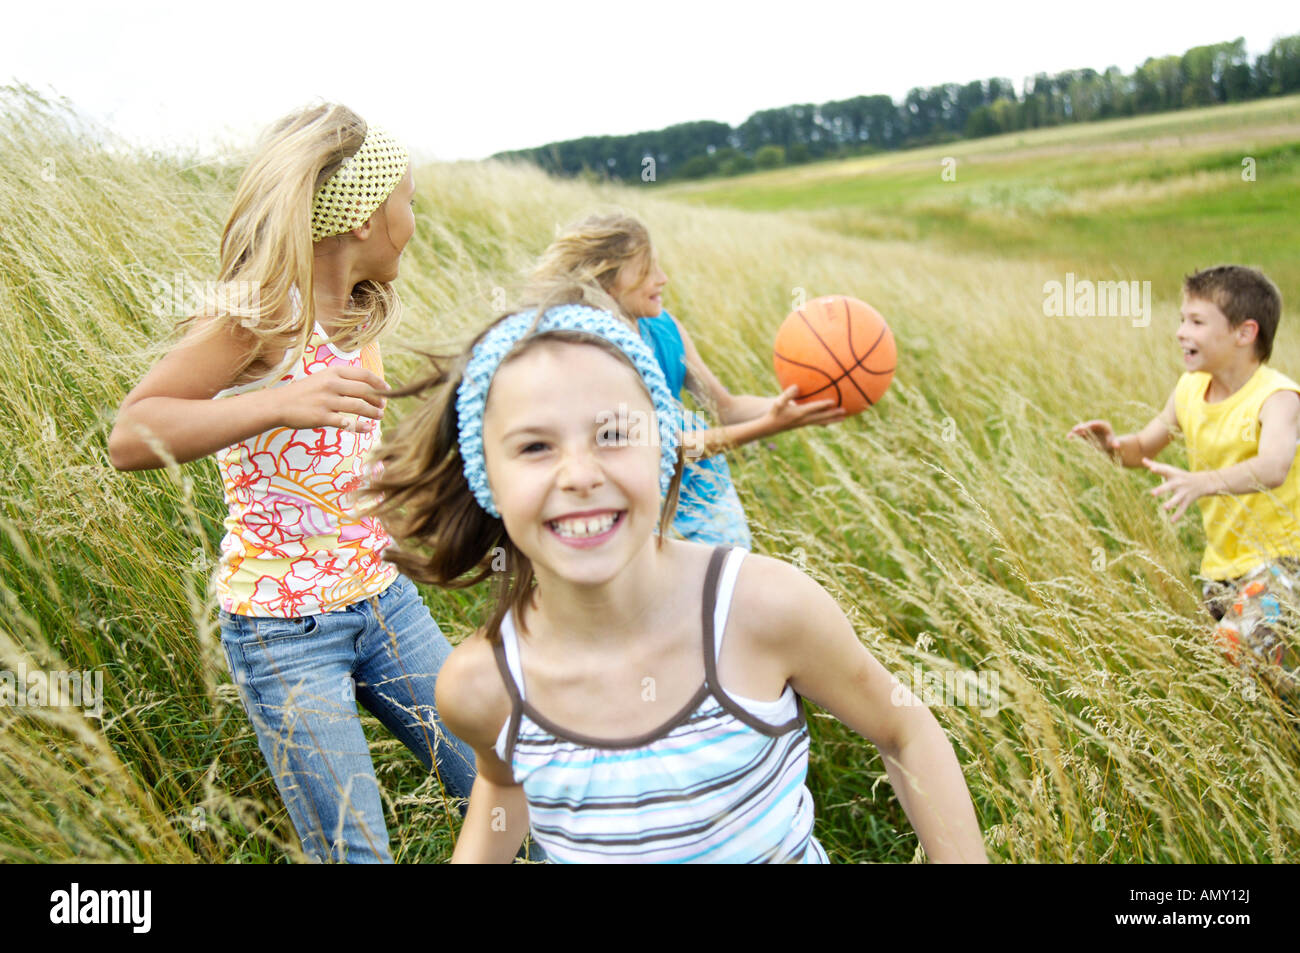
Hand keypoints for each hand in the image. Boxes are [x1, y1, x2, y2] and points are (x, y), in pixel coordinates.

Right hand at [277, 366, 391, 432]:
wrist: (279, 404)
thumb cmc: (303, 392)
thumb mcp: (322, 378)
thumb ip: (342, 379)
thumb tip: (367, 385)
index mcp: (333, 372)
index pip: (363, 374)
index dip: (379, 382)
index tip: (387, 390)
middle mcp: (331, 384)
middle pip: (364, 390)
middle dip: (378, 399)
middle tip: (384, 405)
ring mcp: (327, 401)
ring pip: (359, 406)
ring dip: (373, 412)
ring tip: (379, 416)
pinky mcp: (322, 417)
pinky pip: (347, 423)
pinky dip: (361, 427)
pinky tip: (368, 429)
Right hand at [764, 386, 847, 433]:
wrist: (771, 426)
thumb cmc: (774, 412)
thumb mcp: (778, 402)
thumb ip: (787, 394)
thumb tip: (796, 386)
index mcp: (799, 413)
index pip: (814, 408)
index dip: (823, 405)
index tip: (833, 402)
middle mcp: (805, 419)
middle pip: (822, 417)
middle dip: (833, 414)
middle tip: (845, 411)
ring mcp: (805, 423)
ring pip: (822, 421)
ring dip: (833, 420)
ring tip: (843, 418)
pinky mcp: (804, 424)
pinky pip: (818, 423)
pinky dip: (826, 422)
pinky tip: (831, 422)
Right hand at [1067, 419, 1118, 453]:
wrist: (1109, 446)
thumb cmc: (1113, 444)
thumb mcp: (1114, 443)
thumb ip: (1115, 443)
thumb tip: (1116, 446)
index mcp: (1104, 426)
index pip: (1097, 423)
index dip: (1091, 424)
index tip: (1085, 427)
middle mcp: (1096, 426)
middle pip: (1088, 425)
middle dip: (1082, 427)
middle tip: (1076, 429)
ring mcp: (1090, 430)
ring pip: (1083, 429)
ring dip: (1077, 431)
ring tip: (1071, 433)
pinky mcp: (1086, 435)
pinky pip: (1080, 434)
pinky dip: (1075, 435)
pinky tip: (1069, 437)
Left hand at [1142, 457, 1206, 521]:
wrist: (1203, 482)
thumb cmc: (1181, 475)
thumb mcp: (1170, 470)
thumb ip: (1156, 466)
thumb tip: (1142, 460)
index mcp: (1173, 475)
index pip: (1165, 471)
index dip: (1158, 469)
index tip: (1151, 468)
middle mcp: (1178, 483)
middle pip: (1169, 486)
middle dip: (1161, 489)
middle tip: (1152, 493)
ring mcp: (1183, 493)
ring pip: (1177, 499)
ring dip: (1171, 503)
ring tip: (1165, 508)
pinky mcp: (1187, 501)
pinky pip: (1182, 509)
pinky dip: (1178, 515)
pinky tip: (1172, 521)